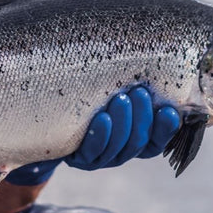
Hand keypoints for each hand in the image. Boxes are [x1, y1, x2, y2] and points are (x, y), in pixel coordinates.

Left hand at [6, 84, 180, 185]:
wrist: (42, 118)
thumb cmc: (84, 93)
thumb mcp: (108, 87)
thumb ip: (130, 80)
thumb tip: (160, 55)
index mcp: (135, 139)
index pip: (158, 140)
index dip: (167, 129)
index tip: (170, 110)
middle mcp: (119, 151)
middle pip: (139, 143)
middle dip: (143, 117)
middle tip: (140, 91)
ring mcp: (98, 157)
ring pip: (119, 149)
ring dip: (124, 124)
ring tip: (122, 98)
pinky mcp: (76, 157)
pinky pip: (91, 151)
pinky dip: (100, 135)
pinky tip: (102, 117)